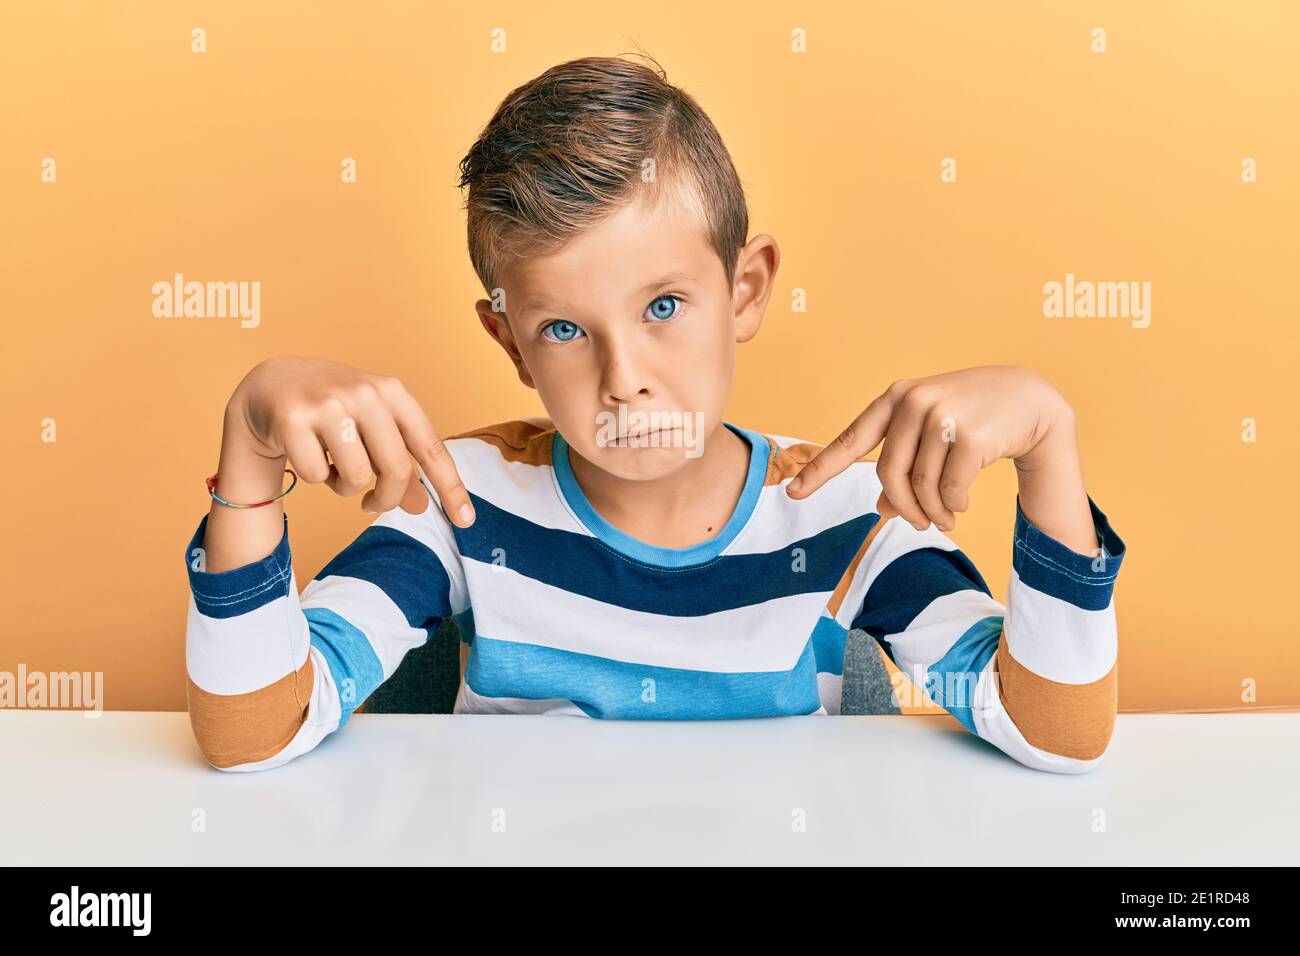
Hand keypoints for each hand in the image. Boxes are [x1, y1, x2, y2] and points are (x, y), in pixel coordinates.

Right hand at [226, 355, 474, 523]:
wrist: (272, 382)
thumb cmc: (334, 409)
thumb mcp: (373, 427)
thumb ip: (399, 462)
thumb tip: (421, 506)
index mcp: (393, 392)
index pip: (430, 446)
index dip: (450, 486)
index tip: (466, 521)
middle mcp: (364, 393)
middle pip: (395, 469)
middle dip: (386, 498)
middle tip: (370, 504)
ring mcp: (328, 404)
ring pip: (356, 477)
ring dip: (344, 486)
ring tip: (332, 464)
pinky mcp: (293, 420)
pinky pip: (316, 476)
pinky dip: (315, 477)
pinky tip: (307, 454)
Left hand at [785, 365, 1072, 531]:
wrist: (1032, 400)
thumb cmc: (974, 419)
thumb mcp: (932, 435)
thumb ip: (904, 464)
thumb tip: (881, 508)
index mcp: (895, 399)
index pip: (850, 440)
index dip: (820, 470)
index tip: (792, 493)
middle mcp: (913, 402)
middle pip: (887, 474)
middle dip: (902, 507)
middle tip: (920, 525)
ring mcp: (941, 414)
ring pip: (920, 486)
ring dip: (932, 512)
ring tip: (944, 519)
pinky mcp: (968, 433)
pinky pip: (949, 489)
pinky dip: (954, 506)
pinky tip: (961, 504)